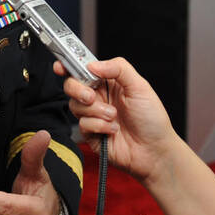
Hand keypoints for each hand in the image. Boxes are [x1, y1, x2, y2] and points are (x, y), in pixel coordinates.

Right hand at [56, 57, 181, 182]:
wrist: (154, 150)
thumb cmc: (152, 119)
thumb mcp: (140, 87)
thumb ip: (118, 69)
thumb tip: (93, 64)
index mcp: (109, 82)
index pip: (84, 69)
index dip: (69, 65)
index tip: (60, 67)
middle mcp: (99, 97)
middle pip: (72, 86)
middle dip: (78, 89)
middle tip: (91, 96)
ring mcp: (93, 115)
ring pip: (75, 106)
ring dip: (96, 111)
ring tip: (114, 116)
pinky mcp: (90, 134)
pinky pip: (83, 124)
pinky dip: (99, 126)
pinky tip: (114, 130)